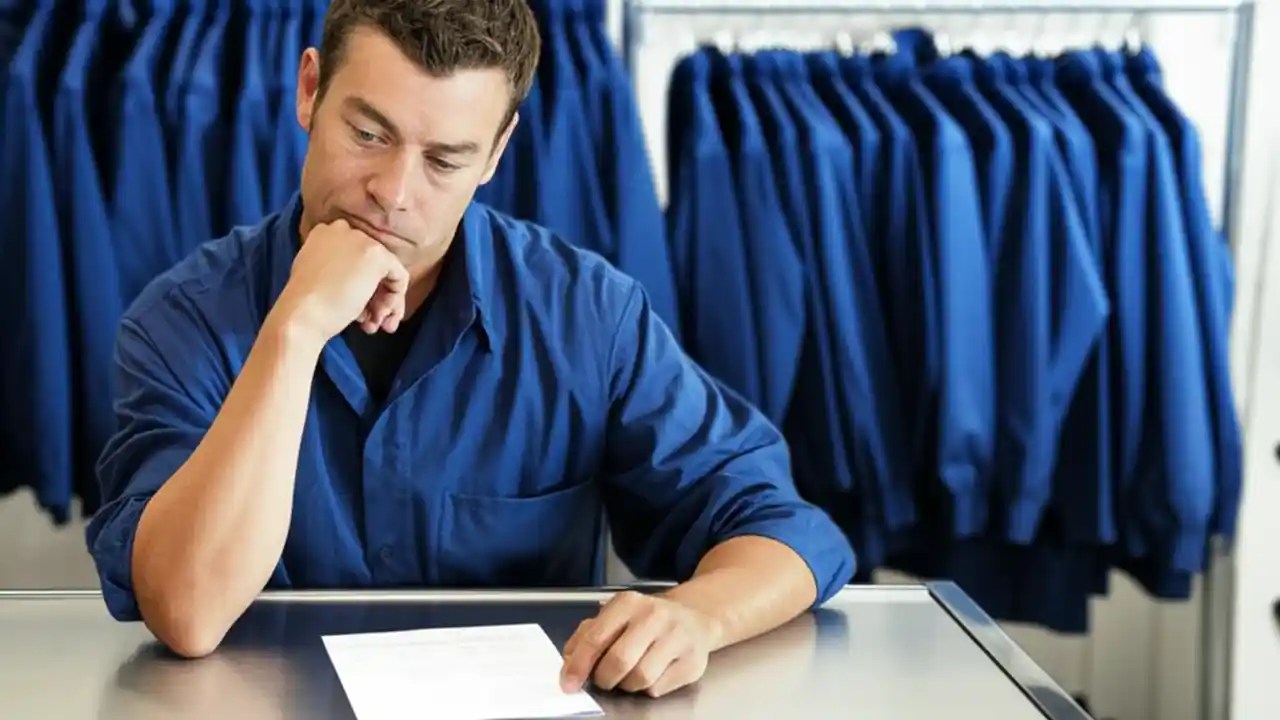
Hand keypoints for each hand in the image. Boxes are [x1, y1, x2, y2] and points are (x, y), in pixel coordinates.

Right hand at [272, 219, 409, 341]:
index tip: (357, 308)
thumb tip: (361, 285)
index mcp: (324, 233)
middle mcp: (344, 230)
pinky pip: (399, 277)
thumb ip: (338, 271)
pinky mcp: (377, 256)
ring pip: (387, 272)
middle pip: (372, 265)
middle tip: (372, 321)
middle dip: (375, 296)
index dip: (359, 284)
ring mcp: (362, 241)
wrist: (302, 313)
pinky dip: (394, 300)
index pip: (354, 257)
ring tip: (374, 326)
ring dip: (383, 303)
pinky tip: (380, 317)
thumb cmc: (306, 304)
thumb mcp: (317, 276)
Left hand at [559, 591, 720, 697]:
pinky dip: (648, 688)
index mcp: (628, 602)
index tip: (568, 684)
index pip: (596, 637)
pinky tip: (653, 673)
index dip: (579, 665)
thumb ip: (587, 636)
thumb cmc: (647, 620)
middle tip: (604, 680)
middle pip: (619, 661)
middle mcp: (654, 615)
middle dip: (605, 679)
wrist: (695, 616)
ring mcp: (677, 637)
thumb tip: (569, 664)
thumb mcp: (615, 616)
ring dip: (627, 685)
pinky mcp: (693, 661)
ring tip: (631, 673)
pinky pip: (658, 688)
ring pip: (640, 679)